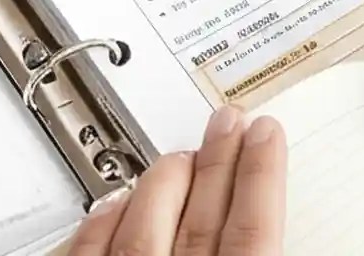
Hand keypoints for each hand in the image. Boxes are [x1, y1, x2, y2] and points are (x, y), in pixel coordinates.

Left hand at [67, 108, 286, 255]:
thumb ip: (262, 248)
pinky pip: (88, 253)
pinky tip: (116, 199)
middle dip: (218, 161)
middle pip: (201, 221)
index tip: (265, 134)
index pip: (253, 231)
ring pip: (143, 228)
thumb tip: (275, 220)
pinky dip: (104, 222)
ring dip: (165, 181)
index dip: (261, 176)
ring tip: (183, 153)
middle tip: (229, 120)